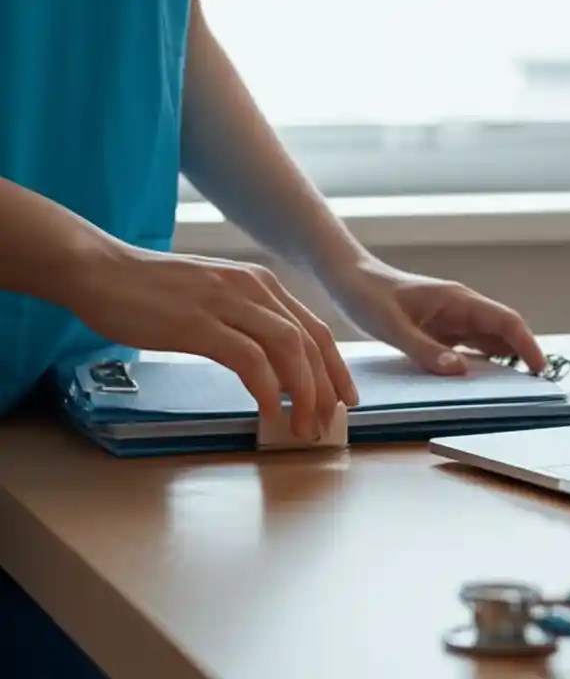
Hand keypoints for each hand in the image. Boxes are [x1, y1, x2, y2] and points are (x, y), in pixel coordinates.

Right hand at [68, 245, 358, 438]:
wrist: (98, 270)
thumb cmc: (150, 291)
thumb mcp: (213, 297)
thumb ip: (245, 321)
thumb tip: (270, 364)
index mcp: (261, 284)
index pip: (315, 329)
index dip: (335, 368)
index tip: (344, 399)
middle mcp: (253, 288)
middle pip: (310, 342)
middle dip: (326, 388)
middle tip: (328, 423)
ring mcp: (227, 302)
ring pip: (289, 349)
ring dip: (304, 393)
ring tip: (304, 426)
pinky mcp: (199, 322)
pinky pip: (249, 359)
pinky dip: (267, 389)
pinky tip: (269, 413)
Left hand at [325, 259, 546, 375]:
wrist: (350, 279)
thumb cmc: (369, 297)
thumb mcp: (393, 328)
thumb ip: (426, 350)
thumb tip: (461, 372)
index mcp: (459, 300)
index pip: (506, 321)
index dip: (527, 344)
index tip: (540, 369)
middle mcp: (463, 308)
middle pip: (504, 331)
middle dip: (523, 355)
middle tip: (534, 387)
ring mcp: (453, 318)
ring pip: (490, 340)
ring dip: (504, 361)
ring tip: (514, 390)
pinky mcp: (442, 329)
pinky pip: (470, 347)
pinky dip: (481, 363)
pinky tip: (481, 382)